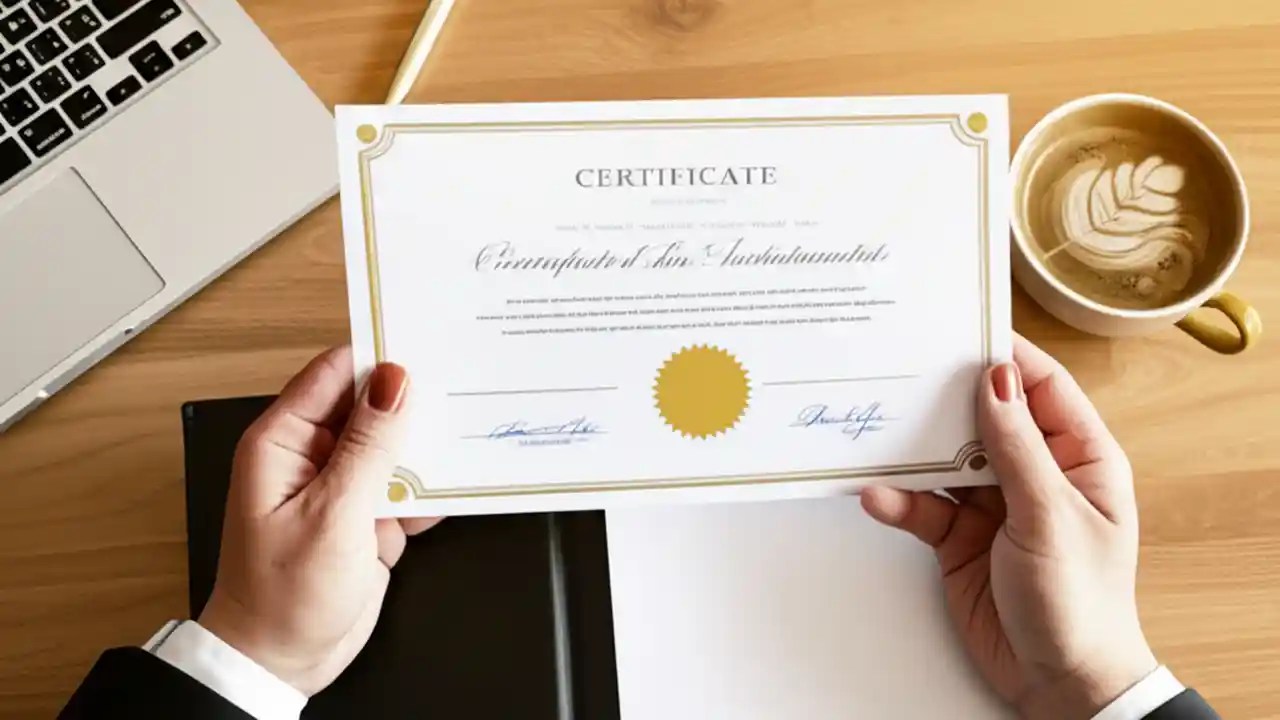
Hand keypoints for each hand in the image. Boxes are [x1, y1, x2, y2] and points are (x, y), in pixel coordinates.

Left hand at [199, 347, 440, 695]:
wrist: (282, 662)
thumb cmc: (281, 597)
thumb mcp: (333, 514)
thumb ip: (368, 445)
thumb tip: (394, 382)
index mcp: (284, 441)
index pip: (335, 373)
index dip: (380, 357)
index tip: (428, 348)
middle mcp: (312, 456)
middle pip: (371, 405)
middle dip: (413, 403)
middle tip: (460, 395)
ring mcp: (341, 485)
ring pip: (395, 445)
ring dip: (426, 449)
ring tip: (465, 443)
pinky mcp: (366, 515)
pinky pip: (406, 485)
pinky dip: (428, 489)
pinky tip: (453, 490)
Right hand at [861, 335, 1156, 719]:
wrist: (1058, 684)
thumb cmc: (1081, 604)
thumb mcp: (1052, 517)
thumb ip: (1018, 448)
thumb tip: (995, 380)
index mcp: (1078, 457)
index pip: (1041, 387)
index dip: (1005, 355)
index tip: (961, 328)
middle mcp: (1035, 473)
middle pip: (984, 416)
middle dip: (944, 396)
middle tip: (903, 367)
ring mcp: (993, 505)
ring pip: (944, 458)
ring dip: (913, 448)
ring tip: (875, 426)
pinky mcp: (958, 538)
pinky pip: (922, 506)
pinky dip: (898, 501)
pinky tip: (877, 495)